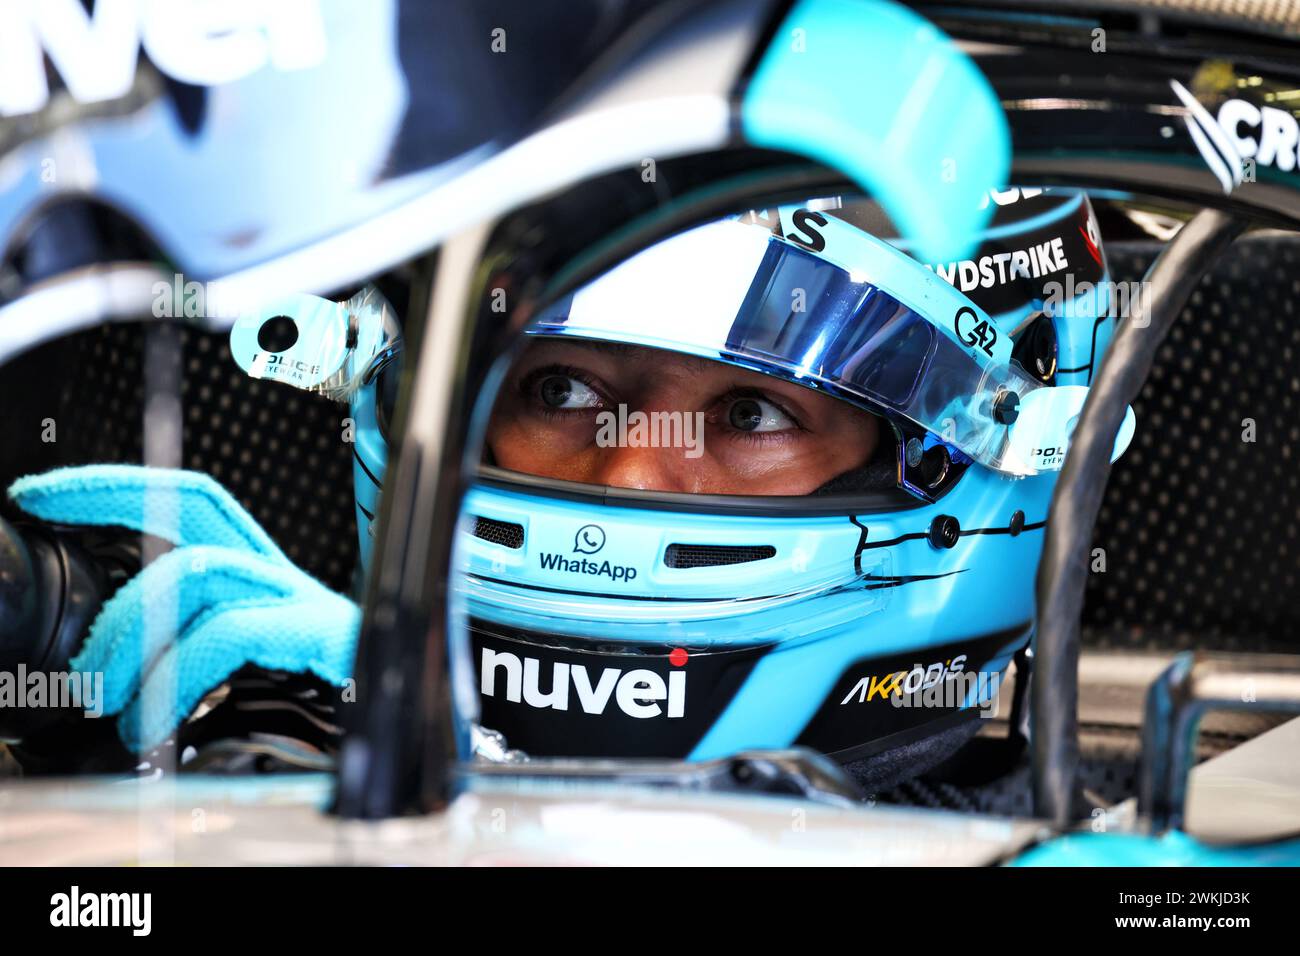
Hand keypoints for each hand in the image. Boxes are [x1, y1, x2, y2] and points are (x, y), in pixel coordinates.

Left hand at [7, 465, 359, 751]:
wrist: (404, 761)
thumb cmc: (327, 742)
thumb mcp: (237, 702)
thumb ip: (186, 677)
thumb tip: (105, 689)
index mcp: (266, 592)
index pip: (194, 505)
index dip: (115, 490)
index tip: (39, 496)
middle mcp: (291, 586)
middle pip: (196, 514)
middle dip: (108, 527)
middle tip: (70, 628)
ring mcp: (314, 608)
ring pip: (202, 571)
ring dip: (132, 635)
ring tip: (108, 702)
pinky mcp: (333, 639)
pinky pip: (235, 630)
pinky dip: (178, 674)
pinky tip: (156, 721)